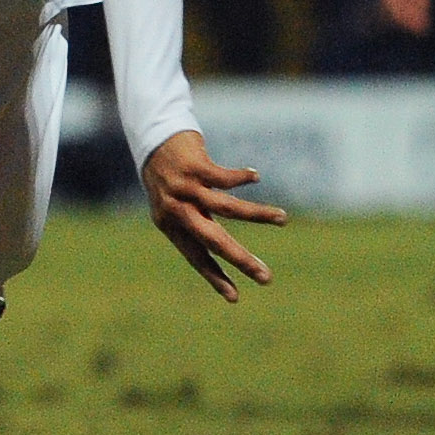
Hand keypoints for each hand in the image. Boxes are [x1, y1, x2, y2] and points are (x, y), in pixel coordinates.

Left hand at [141, 131, 287, 300]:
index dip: (215, 276)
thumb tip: (222, 247)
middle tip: (266, 277)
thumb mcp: (174, 203)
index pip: (196, 256)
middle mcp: (176, 209)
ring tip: (282, 219)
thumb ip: (194, 222)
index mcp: (170, 224)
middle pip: (213, 240)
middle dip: (241, 260)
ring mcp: (185, 188)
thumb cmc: (168, 174)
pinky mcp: (194, 166)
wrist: (152, 136)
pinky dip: (242, 177)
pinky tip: (255, 176)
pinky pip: (224, 178)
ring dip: (257, 215)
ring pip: (227, 208)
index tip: (234, 297)